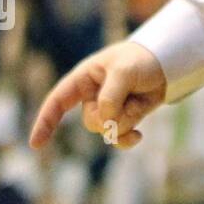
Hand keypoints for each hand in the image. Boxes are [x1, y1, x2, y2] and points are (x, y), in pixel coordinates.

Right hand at [28, 41, 166, 150]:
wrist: (167, 62)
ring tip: (139, 101)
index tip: (36, 144)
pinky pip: (119, 137)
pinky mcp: (124, 118)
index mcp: (84, 78)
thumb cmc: (141, 59)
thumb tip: (105, 122)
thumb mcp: (125, 70)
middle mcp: (92, 96)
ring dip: (125, 121)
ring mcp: (108, 109)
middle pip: (91, 121)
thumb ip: (111, 95)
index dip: (45, 122)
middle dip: (111, 116)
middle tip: (129, 96)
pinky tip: (138, 136)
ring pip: (107, 130)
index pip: (58, 101)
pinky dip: (127, 139)